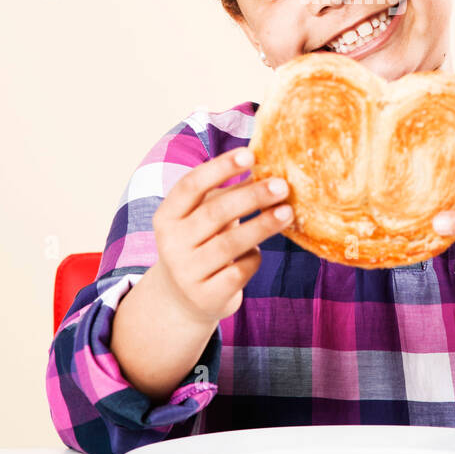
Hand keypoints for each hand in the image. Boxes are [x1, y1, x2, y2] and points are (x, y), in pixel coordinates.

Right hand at [152, 146, 292, 327]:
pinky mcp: (207, 296)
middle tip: (282, 186)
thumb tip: (267, 166)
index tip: (250, 154)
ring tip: (288, 212)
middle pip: (214, 213)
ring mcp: (187, 272)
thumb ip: (228, 193)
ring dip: (262, 225)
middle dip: (251, 197)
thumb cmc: (201, 243)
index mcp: (167, 216)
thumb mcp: (204, 216)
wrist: (183, 299)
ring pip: (229, 244)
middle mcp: (171, 244)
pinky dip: (254, 258)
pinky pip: (239, 272)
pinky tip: (258, 251)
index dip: (220, 168)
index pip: (191, 185)